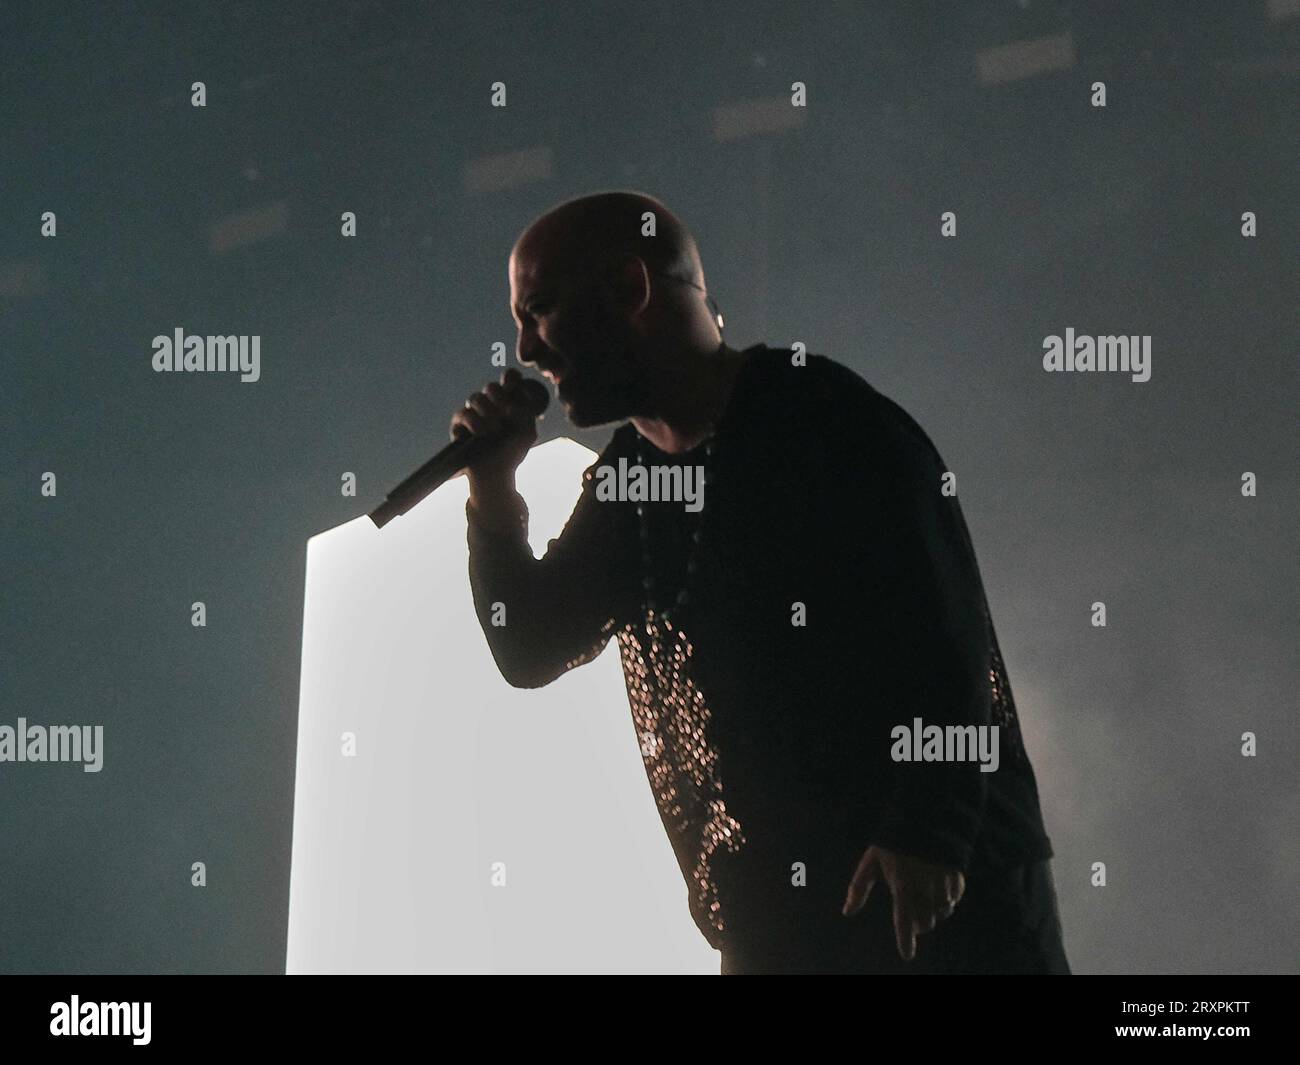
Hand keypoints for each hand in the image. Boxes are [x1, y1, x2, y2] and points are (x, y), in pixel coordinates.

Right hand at [449, 367, 539, 482]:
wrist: (495, 474)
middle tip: (506, 410)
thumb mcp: (527, 432)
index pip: (509, 381)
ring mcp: (474, 413)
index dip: (511, 377)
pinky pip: (463, 413)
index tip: (513, 382)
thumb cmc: (512, 452)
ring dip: (488, 411)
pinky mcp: (459, 425)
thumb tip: (513, 397)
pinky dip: (474, 421)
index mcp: (508, 403)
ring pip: (476, 398)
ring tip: (496, 430)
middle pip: (491, 387)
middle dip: (499, 395)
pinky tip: (482, 433)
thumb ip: (526, 412)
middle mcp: (490, 404)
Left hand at [841, 844, 964, 961]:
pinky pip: (954, 899)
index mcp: (901, 888)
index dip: (906, 942)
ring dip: (934, 911)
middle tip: (912, 909)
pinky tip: (939, 888)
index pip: (904, 923)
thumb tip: (847, 911)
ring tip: (925, 896)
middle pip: (925, 922)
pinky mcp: (956, 876)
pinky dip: (948, 899)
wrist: (921, 816)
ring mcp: (942, 884)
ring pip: (942, 913)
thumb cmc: (891, 841)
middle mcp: (923, 890)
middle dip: (919, 921)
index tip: (907, 955)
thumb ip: (859, 889)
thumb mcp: (871, 862)